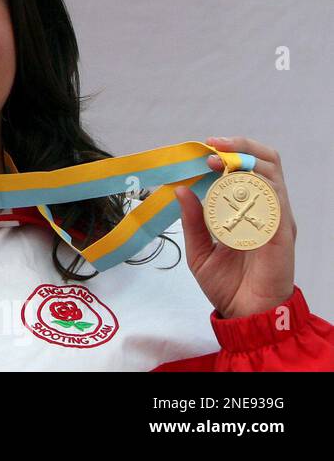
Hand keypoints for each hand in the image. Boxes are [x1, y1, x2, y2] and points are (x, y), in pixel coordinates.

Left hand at [173, 136, 295, 318]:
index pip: (248, 169)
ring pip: (272, 176)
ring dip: (245, 163)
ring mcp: (276, 221)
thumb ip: (192, 221)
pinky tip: (237, 185)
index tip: (203, 147)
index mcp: (249, 210)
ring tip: (217, 163)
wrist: (245, 315)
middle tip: (212, 146)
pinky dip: (257, 189)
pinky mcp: (281, 236)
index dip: (229, 153)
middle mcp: (266, 210)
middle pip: (267, 163)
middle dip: (240, 148)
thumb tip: (181, 190)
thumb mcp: (199, 250)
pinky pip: (275, 204)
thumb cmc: (228, 285)